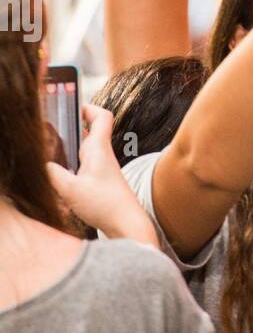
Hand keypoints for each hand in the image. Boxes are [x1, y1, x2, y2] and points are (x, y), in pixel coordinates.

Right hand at [47, 104, 157, 244]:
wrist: (128, 225)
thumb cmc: (105, 205)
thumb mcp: (70, 189)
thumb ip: (53, 174)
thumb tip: (43, 165)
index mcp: (99, 149)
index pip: (101, 116)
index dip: (88, 107)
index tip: (73, 107)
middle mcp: (104, 156)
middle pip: (91, 133)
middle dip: (74, 128)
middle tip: (55, 131)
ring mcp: (105, 170)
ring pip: (89, 151)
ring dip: (74, 149)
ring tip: (55, 154)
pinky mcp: (104, 184)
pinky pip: (89, 167)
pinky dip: (77, 166)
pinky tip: (66, 178)